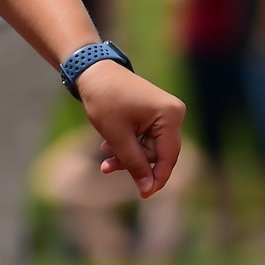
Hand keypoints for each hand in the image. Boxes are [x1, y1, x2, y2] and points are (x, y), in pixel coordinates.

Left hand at [80, 60, 186, 197]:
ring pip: (149, 147)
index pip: (168, 156)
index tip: (143, 194)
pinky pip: (146, 137)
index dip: (156, 177)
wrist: (91, 70)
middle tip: (107, 167)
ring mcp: (165, 112)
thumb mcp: (117, 135)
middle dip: (133, 162)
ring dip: (127, 154)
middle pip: (158, 153)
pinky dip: (128, 143)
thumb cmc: (103, 98)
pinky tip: (107, 145)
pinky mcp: (154, 113)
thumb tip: (148, 189)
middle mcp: (174, 113)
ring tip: (104, 156)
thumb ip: (134, 163)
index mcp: (170, 115)